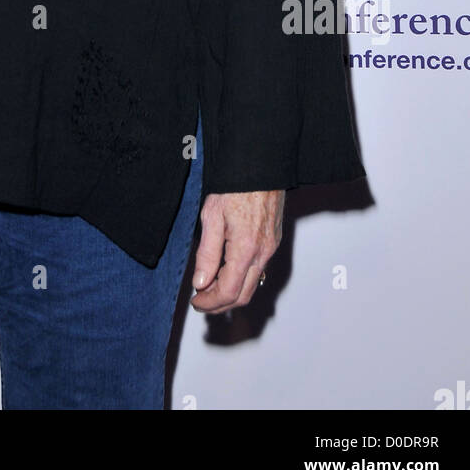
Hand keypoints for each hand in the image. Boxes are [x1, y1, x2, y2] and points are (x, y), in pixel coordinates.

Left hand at [190, 189, 283, 312]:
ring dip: (231, 292)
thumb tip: (201, 283)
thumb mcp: (211, 216)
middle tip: (200, 300)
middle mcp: (263, 253)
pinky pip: (259, 270)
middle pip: (244, 295)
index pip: (228, 291)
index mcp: (246, 249)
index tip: (195, 302)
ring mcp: (271, 248)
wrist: (260, 164)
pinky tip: (226, 271)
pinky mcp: (273, 241)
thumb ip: (207, 253)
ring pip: (253, 285)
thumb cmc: (235, 185)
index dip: (210, 303)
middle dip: (220, 304)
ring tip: (209, 286)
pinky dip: (242, 279)